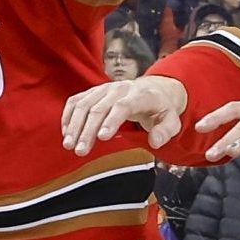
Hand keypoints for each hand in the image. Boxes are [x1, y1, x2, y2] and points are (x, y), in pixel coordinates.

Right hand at [62, 75, 188, 152]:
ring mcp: (104, 88)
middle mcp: (119, 88)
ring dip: (74, 125)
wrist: (153, 89)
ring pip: (84, 104)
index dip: (111, 120)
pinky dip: (69, 116)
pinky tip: (67, 134)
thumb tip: (155, 142)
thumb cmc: (161, 109)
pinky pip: (76, 101)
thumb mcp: (172, 120)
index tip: (102, 138)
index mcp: (140, 95)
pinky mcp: (93, 92)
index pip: (123, 106)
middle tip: (80, 151)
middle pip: (99, 108)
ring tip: (69, 145)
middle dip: (87, 130)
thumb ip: (166, 131)